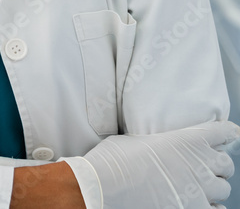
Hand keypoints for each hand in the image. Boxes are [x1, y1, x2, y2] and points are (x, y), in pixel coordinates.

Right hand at [67, 121, 238, 208]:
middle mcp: (199, 163)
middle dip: (217, 166)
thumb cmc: (114, 161)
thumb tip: (153, 147)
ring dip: (213, 188)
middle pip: (226, 164)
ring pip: (223, 188)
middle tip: (203, 168)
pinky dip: (210, 207)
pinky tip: (197, 204)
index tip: (230, 133)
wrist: (104, 186)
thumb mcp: (134, 140)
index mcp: (186, 139)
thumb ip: (155, 142)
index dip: (227, 132)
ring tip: (198, 189)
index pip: (222, 132)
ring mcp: (199, 189)